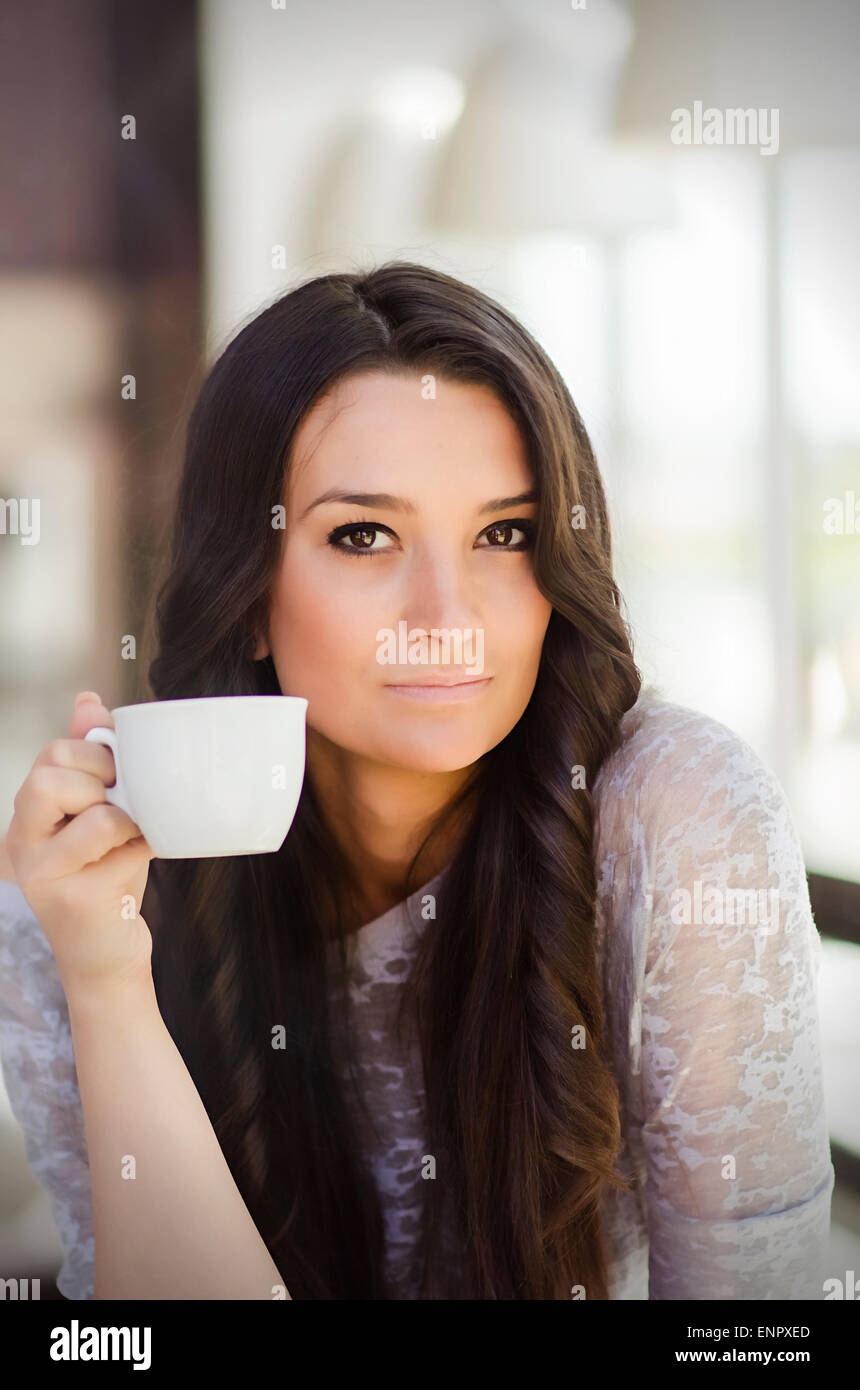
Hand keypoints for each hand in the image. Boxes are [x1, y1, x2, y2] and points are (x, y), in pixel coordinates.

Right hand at [6, 691, 154, 999]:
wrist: (103, 954)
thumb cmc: (103, 879)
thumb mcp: (94, 813)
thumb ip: (87, 760)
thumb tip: (88, 700)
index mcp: (28, 816)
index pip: (50, 755)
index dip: (92, 753)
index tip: (115, 774)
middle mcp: (24, 843)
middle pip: (50, 779)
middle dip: (100, 779)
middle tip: (120, 801)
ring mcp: (45, 875)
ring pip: (92, 814)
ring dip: (125, 817)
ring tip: (129, 833)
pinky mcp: (76, 900)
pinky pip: (121, 851)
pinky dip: (141, 844)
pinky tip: (140, 856)